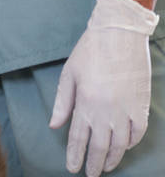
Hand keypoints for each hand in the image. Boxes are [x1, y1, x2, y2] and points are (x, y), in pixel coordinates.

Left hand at [49, 0, 158, 176]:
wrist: (119, 34)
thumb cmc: (90, 51)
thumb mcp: (69, 74)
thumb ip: (63, 102)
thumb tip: (55, 125)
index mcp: (86, 103)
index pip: (78, 137)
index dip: (75, 155)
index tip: (72, 169)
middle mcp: (107, 111)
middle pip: (100, 146)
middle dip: (94, 163)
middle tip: (90, 175)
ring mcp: (127, 110)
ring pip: (121, 144)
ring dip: (114, 158)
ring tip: (107, 167)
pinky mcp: (141, 105)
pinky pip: (139, 132)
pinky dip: (132, 143)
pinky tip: (125, 147)